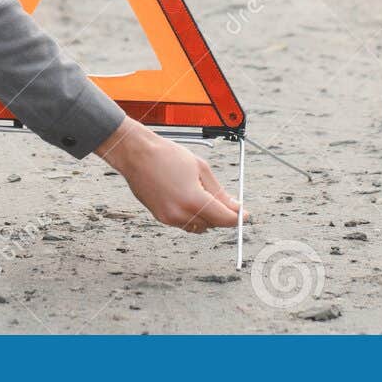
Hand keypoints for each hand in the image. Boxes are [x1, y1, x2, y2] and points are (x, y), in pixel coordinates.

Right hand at [95, 117, 240, 231]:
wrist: (137, 154)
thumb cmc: (167, 155)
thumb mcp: (200, 168)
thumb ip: (219, 191)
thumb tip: (235, 206)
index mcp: (194, 200)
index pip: (224, 218)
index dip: (237, 217)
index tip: (245, 214)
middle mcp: (181, 214)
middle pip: (212, 225)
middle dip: (222, 215)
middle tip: (227, 202)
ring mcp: (169, 218)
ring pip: (199, 226)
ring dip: (207, 217)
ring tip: (204, 196)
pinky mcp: (160, 218)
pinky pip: (184, 223)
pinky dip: (192, 215)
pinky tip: (190, 199)